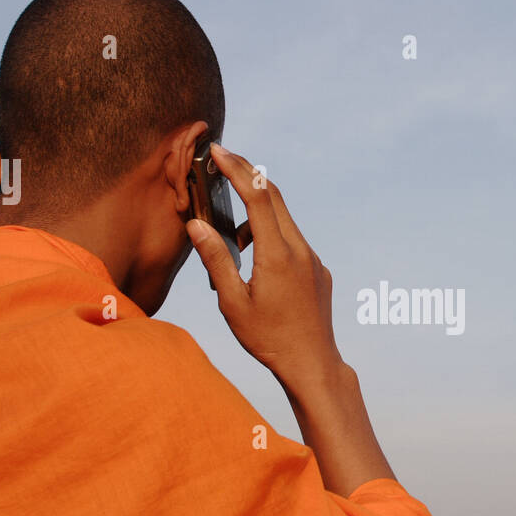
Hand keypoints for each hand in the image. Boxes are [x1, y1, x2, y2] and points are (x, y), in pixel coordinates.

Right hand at [186, 143, 341, 392]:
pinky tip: (256, 263)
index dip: (237, 169)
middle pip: (274, 197)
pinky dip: (271, 236)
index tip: (217, 151)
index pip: (258, 196)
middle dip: (247, 176)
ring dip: (257, 214)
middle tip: (221, 164)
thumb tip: (196, 224)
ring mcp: (313, 259)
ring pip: (283, 220)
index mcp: (277, 255)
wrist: (312, 364)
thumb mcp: (232, 302)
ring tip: (233, 242)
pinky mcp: (318, 270)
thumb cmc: (268, 339)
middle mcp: (300, 250)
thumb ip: (215, 260)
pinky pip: (293, 240)